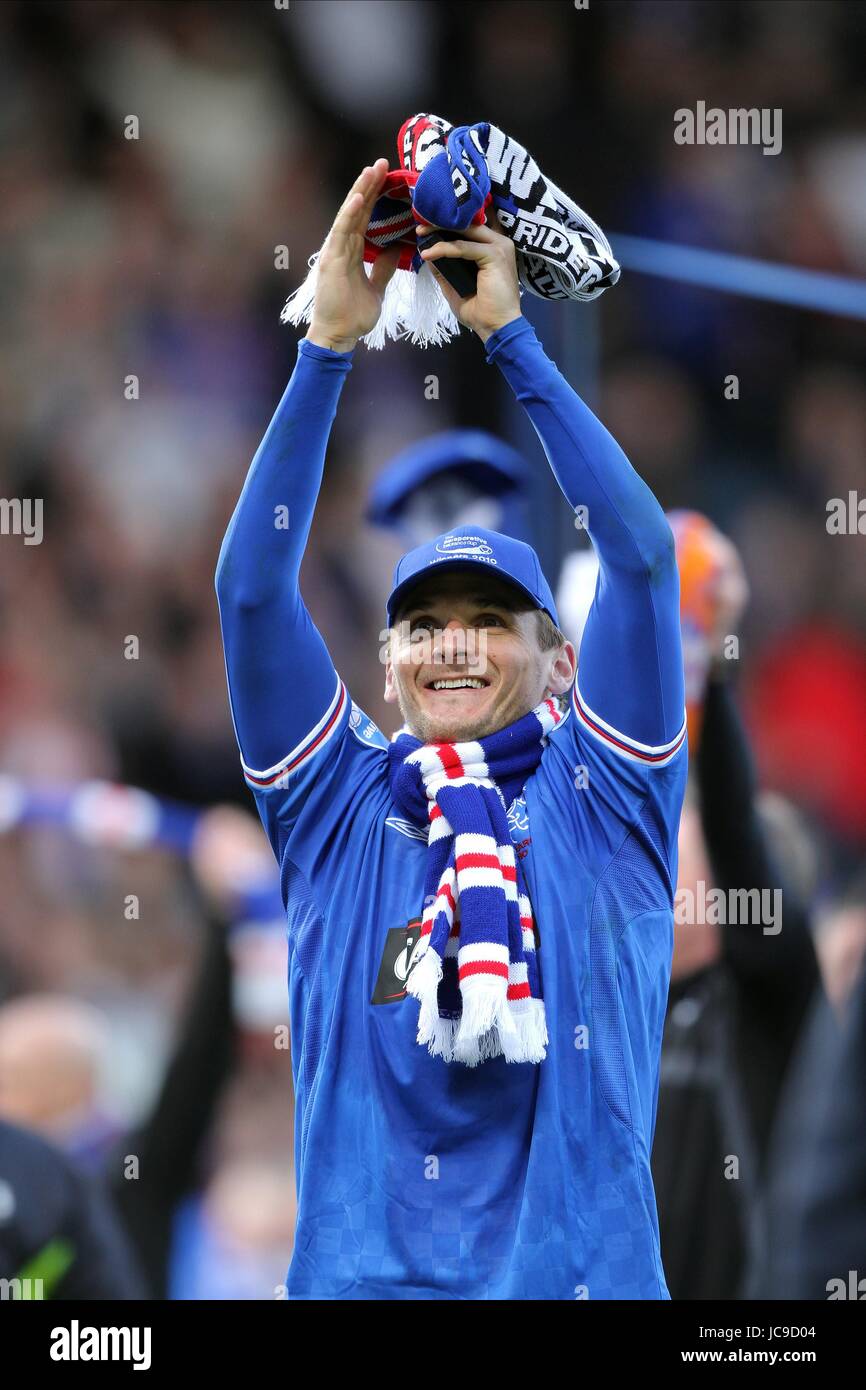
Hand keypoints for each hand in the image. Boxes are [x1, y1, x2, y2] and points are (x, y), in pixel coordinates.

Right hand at [307, 159, 400, 352]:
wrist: (339, 335)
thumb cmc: (354, 315)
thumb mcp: (376, 287)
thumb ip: (382, 267)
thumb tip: (395, 249)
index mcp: (352, 251)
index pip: (366, 218)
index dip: (376, 197)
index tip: (389, 177)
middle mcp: (341, 247)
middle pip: (358, 210)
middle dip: (370, 185)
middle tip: (383, 162)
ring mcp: (335, 252)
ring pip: (349, 215)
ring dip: (361, 191)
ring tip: (372, 169)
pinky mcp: (331, 260)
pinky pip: (341, 232)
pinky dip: (350, 214)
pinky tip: (359, 197)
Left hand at [417, 222, 521, 343]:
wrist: (496, 328)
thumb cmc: (480, 311)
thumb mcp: (455, 286)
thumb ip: (444, 270)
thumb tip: (428, 254)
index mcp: (492, 249)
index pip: (469, 229)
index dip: (447, 226)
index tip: (426, 230)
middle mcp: (499, 244)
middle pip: (467, 225)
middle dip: (441, 223)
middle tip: (420, 228)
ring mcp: (499, 248)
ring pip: (465, 231)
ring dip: (440, 231)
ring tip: (421, 235)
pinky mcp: (495, 255)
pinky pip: (464, 247)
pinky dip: (445, 249)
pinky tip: (430, 253)